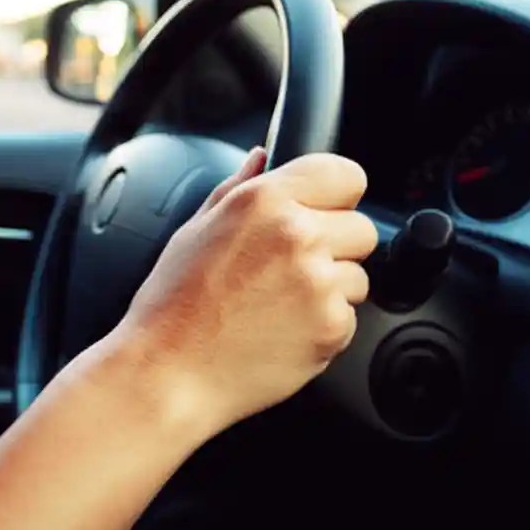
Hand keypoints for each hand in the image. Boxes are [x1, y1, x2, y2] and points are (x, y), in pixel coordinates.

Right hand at [106, 147, 377, 431]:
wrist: (168, 372)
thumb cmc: (172, 306)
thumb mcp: (195, 230)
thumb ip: (238, 187)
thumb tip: (262, 157)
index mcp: (263, 201)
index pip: (345, 174)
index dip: (336, 196)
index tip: (324, 211)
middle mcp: (297, 234)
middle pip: (362, 227)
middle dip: (335, 246)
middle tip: (287, 270)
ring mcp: (318, 282)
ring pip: (358, 276)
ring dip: (331, 288)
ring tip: (277, 304)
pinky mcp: (331, 326)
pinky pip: (348, 317)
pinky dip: (323, 325)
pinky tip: (280, 329)